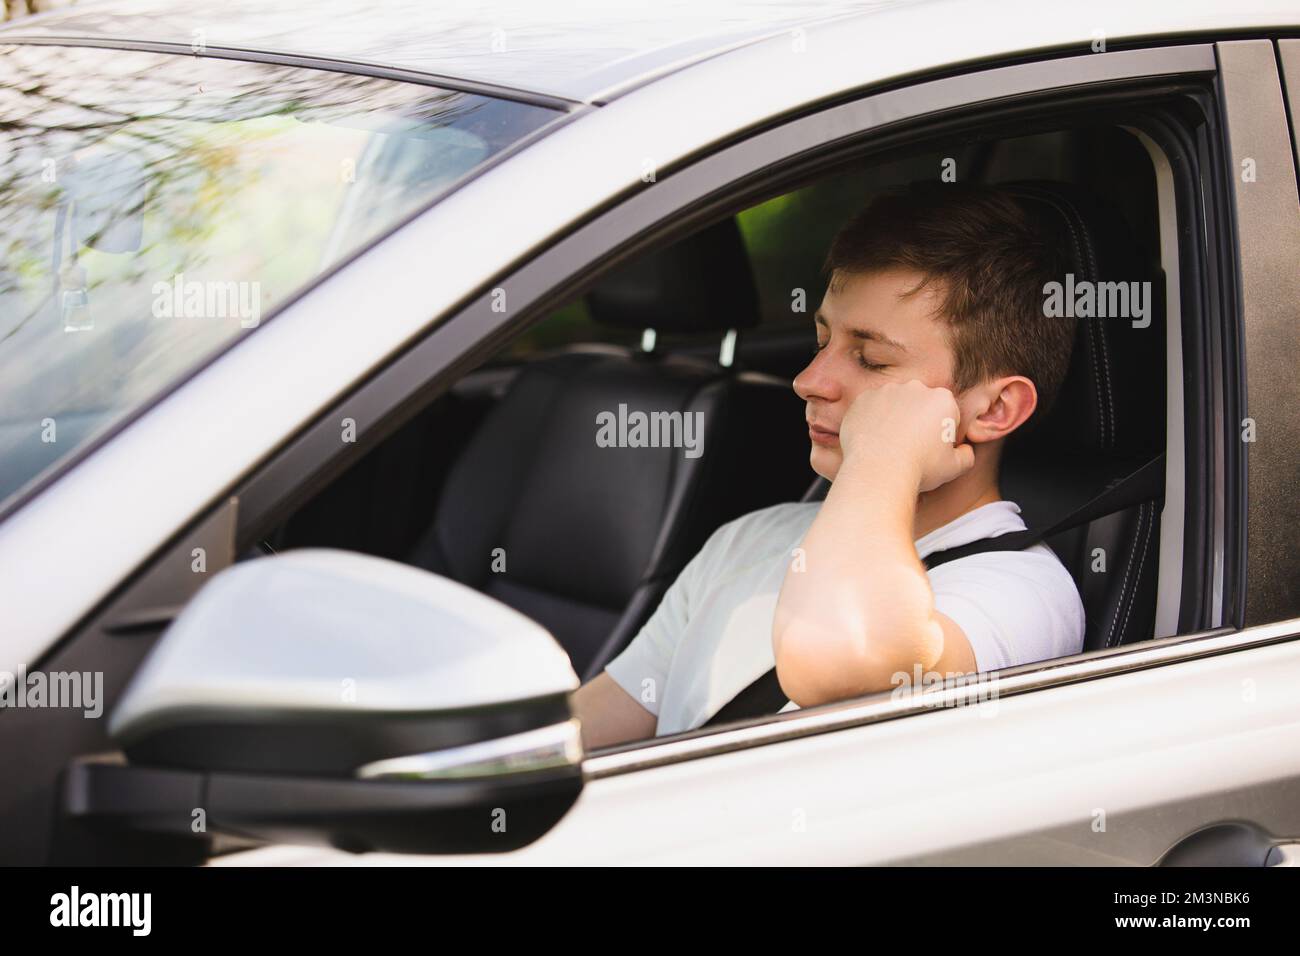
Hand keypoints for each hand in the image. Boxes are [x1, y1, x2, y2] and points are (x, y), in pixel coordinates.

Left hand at [837, 379, 975, 491]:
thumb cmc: (919, 469)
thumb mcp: (954, 467)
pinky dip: (872, 420)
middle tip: (910, 446)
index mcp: (942, 399)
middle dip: (917, 419)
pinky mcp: (863, 398)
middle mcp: (915, 388)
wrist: (878, 471)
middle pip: (920, 403)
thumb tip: (965, 450)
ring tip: (889, 444)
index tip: (932, 447)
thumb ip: (966, 455)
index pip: (945, 411)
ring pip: (894, 402)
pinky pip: (870, 407)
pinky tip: (873, 439)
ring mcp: (887, 390)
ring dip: (894, 418)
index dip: (941, 430)